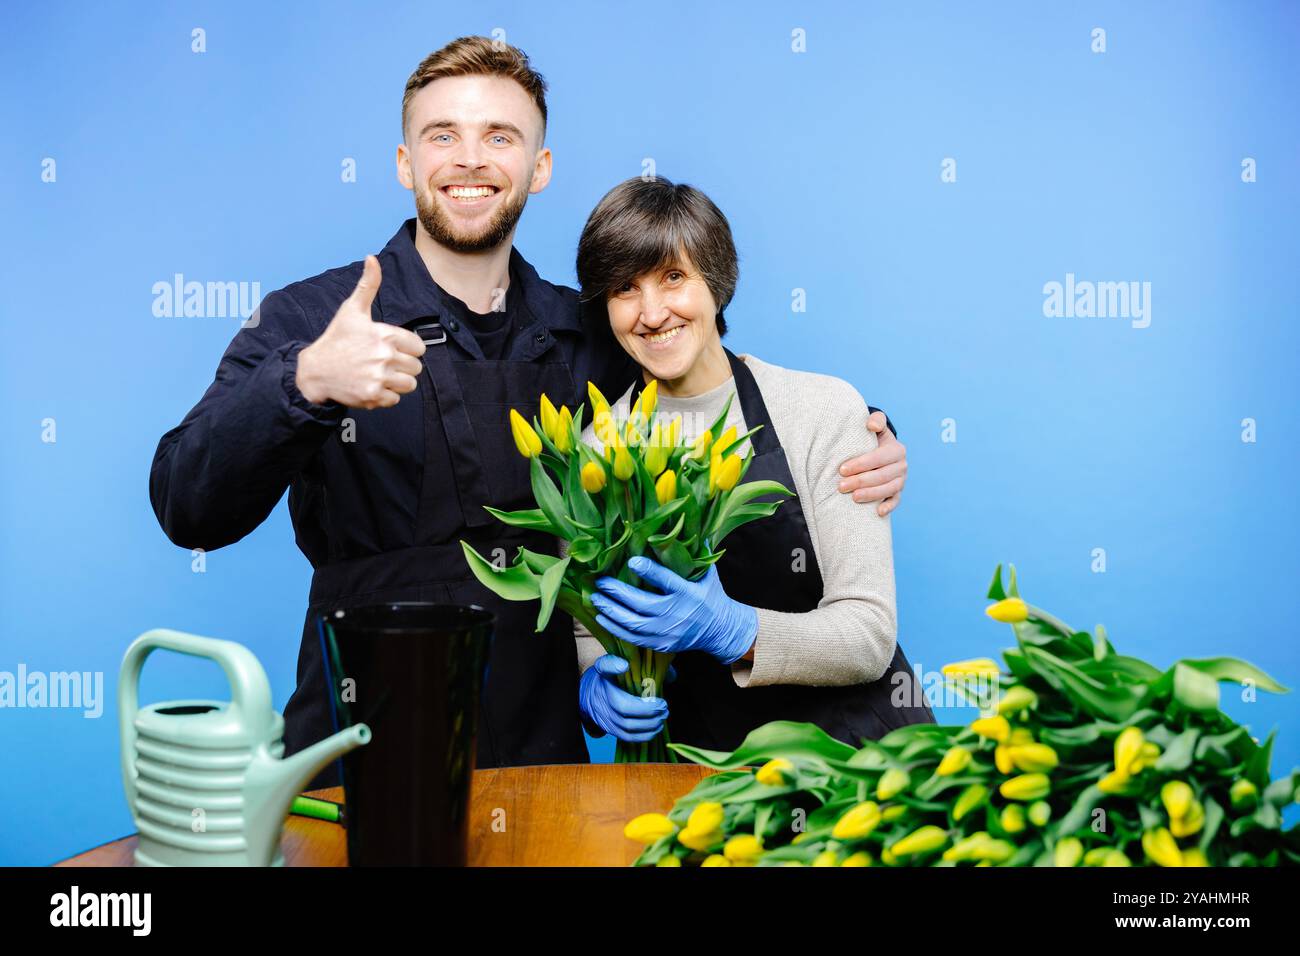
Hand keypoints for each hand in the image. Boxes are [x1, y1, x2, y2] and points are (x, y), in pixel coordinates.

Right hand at [295, 255, 426, 408]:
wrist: (314, 370)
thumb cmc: (336, 339)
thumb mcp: (352, 310)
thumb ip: (368, 285)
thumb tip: (372, 258)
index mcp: (385, 334)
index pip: (419, 347)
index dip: (408, 349)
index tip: (391, 348)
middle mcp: (384, 356)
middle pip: (416, 368)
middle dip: (403, 366)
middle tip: (383, 363)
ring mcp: (378, 377)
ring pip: (409, 385)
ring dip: (398, 382)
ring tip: (380, 375)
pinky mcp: (373, 396)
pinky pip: (395, 399)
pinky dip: (385, 396)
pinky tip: (371, 385)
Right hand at [579, 655, 667, 741]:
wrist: (585, 695)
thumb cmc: (601, 678)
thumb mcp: (604, 665)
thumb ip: (613, 662)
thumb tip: (625, 665)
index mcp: (606, 691)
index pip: (623, 703)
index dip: (644, 706)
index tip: (660, 700)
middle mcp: (604, 708)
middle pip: (629, 718)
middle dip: (651, 714)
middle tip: (665, 707)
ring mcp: (607, 721)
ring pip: (629, 729)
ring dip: (650, 725)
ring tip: (663, 717)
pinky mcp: (611, 731)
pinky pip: (628, 738)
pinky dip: (644, 736)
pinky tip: (656, 728)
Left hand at [592, 557, 756, 663]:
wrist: (720, 630)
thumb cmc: (711, 596)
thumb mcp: (709, 573)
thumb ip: (696, 553)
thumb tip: (686, 524)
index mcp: (688, 592)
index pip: (666, 580)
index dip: (648, 571)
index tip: (630, 561)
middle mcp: (676, 612)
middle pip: (642, 603)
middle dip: (617, 591)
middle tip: (600, 580)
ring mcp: (667, 631)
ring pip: (633, 623)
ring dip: (611, 610)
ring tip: (596, 598)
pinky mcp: (661, 643)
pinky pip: (633, 638)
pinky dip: (615, 628)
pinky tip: (603, 618)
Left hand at [838, 409, 906, 516]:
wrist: (878, 449)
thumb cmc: (871, 437)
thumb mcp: (875, 425)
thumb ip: (876, 420)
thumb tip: (871, 425)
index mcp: (897, 449)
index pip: (879, 458)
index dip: (861, 464)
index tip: (842, 469)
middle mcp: (902, 465)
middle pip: (882, 476)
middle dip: (861, 481)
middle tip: (841, 486)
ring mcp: (901, 480)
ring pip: (888, 489)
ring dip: (871, 495)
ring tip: (853, 498)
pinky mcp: (898, 492)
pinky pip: (896, 501)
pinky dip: (889, 506)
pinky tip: (878, 512)